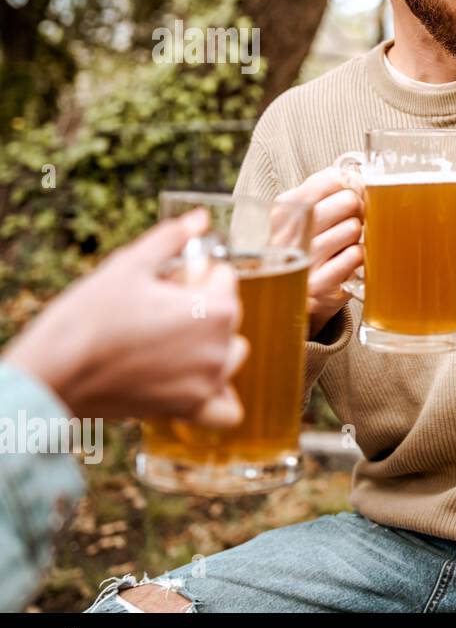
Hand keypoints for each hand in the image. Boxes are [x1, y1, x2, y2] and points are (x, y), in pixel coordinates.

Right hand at [4, 210, 246, 425]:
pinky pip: (225, 409)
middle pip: (228, 314)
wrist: (53, 374)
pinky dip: (216, 396)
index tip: (162, 281)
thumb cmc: (88, 317)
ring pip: (230, 354)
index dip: (193, 273)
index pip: (225, 277)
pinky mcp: (189, 408)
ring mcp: (207, 382)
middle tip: (154, 308)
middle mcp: (220, 348)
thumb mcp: (128, 265)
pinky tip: (190, 381)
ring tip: (164, 340)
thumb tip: (200, 218)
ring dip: (210, 344)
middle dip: (200, 306)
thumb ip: (172, 239)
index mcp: (215, 309)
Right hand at [278, 167, 364, 337]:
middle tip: (355, 218)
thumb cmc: (307, 243)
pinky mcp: (319, 284)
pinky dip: (358, 256)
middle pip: (347, 201)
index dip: (352, 184)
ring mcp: (304, 259)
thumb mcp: (305, 213)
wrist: (290, 293)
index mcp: (285, 208)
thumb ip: (326, 189)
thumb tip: (356, 169)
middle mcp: (290, 231)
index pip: (330, 179)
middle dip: (359, 208)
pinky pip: (356, 255)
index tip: (355, 191)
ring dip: (358, 235)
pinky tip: (346, 260)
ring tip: (345, 243)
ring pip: (353, 229)